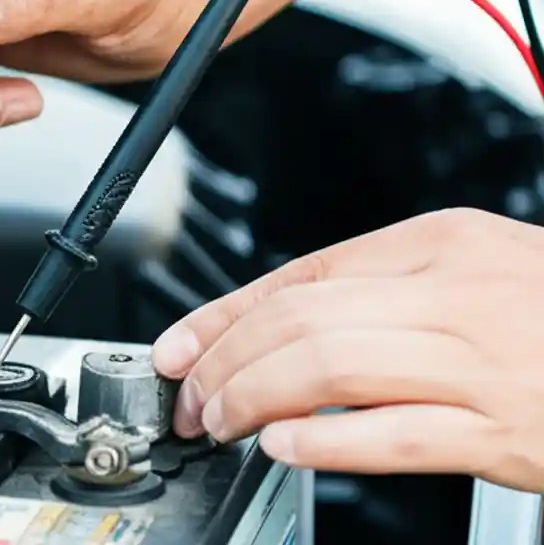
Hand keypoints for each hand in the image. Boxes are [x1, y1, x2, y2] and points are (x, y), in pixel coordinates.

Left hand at [150, 208, 543, 491]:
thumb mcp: (470, 269)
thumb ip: (380, 287)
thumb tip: (275, 319)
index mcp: (441, 243)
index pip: (300, 274)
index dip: (222, 314)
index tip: (181, 344)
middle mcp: (457, 294)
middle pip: (299, 320)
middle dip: (222, 361)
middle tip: (191, 394)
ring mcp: (482, 364)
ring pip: (328, 368)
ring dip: (252, 398)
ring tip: (222, 420)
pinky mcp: (506, 432)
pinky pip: (392, 434)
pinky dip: (323, 441)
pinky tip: (282, 445)